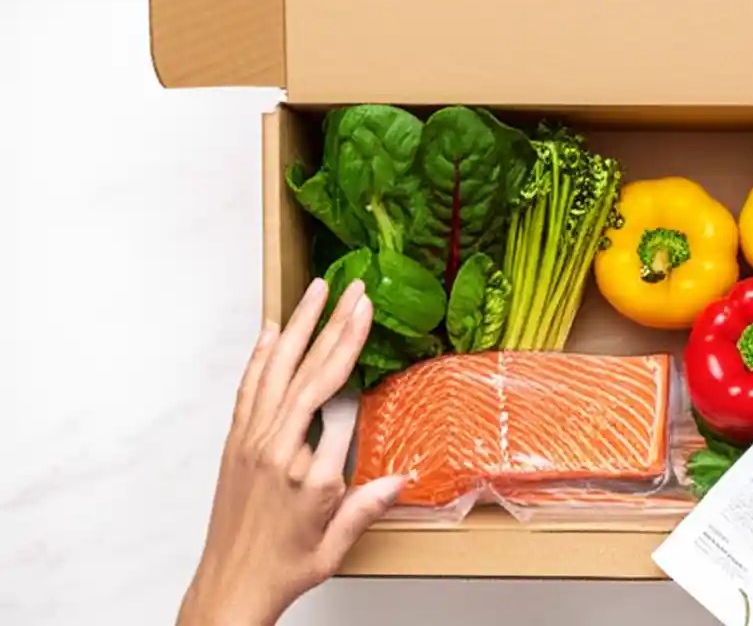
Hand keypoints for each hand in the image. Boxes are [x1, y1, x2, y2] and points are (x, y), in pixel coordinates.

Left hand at [177, 279, 403, 625]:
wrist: (229, 587)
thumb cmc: (281, 569)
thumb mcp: (334, 547)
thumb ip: (365, 508)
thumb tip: (399, 479)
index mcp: (308, 477)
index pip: (341, 405)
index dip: (354, 356)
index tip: (369, 317)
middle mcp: (276, 450)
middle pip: (311, 376)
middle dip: (336, 327)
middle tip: (355, 291)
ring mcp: (251, 442)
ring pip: (278, 372)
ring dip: (299, 327)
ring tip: (317, 290)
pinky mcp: (236, 442)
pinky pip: (250, 388)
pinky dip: (262, 356)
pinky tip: (275, 331)